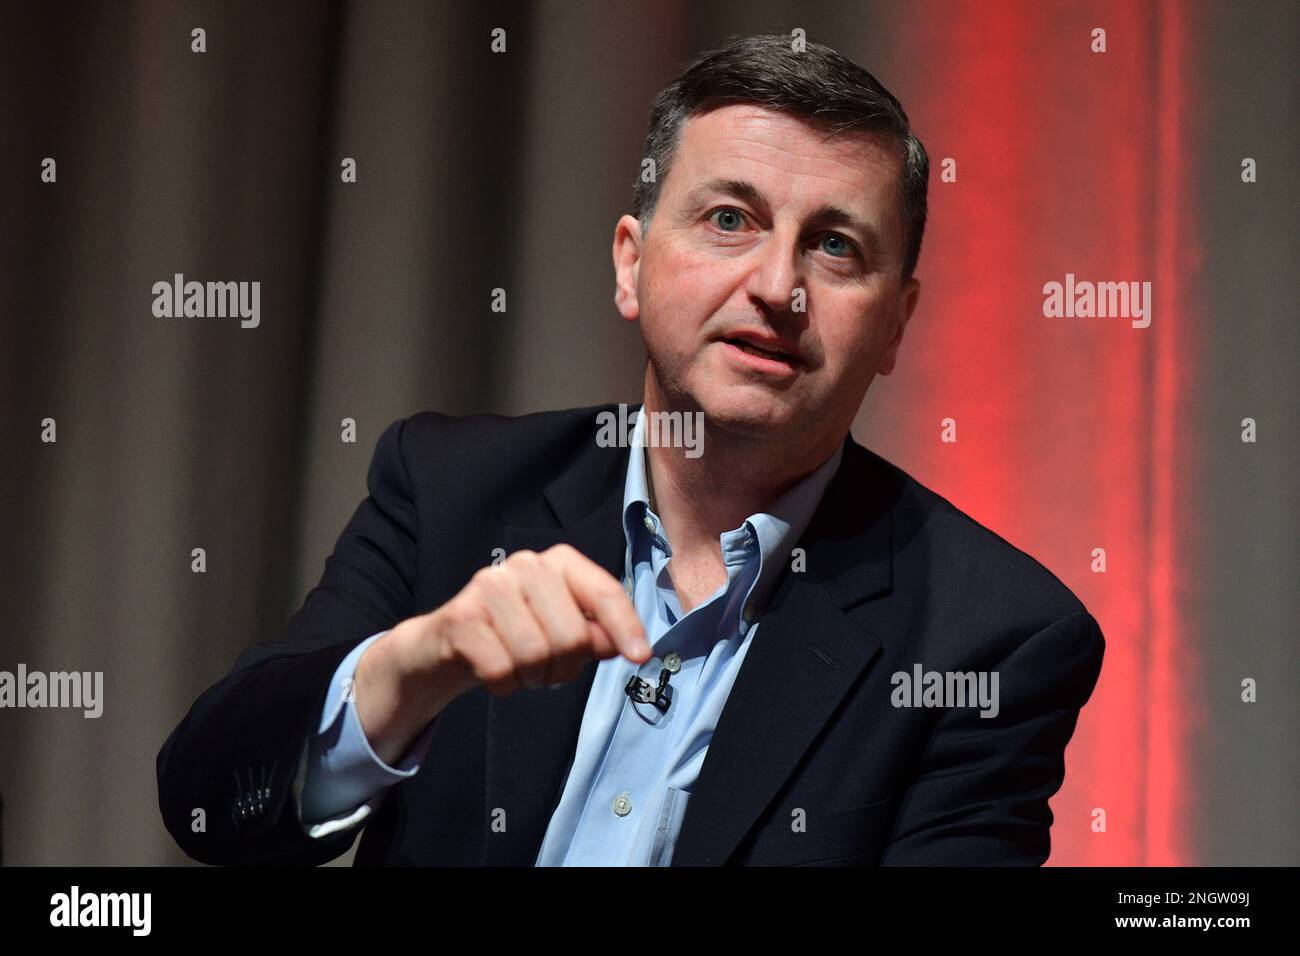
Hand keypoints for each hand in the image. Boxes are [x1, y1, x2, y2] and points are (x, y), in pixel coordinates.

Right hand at [405, 543, 651, 696]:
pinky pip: (502, 670)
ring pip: (536, 654)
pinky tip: (494, 671)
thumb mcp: (562, 631)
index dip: (625, 626)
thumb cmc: (514, 635)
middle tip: (549, 670)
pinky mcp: (461, 617)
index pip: (604, 592)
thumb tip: (625, 644)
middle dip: (565, 667)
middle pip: (572, 635)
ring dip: (532, 677)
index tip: (641, 655)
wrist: (445, 644)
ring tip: (521, 668)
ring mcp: (489, 587)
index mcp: (558, 562)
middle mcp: (524, 565)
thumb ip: (597, 634)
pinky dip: (504, 685)